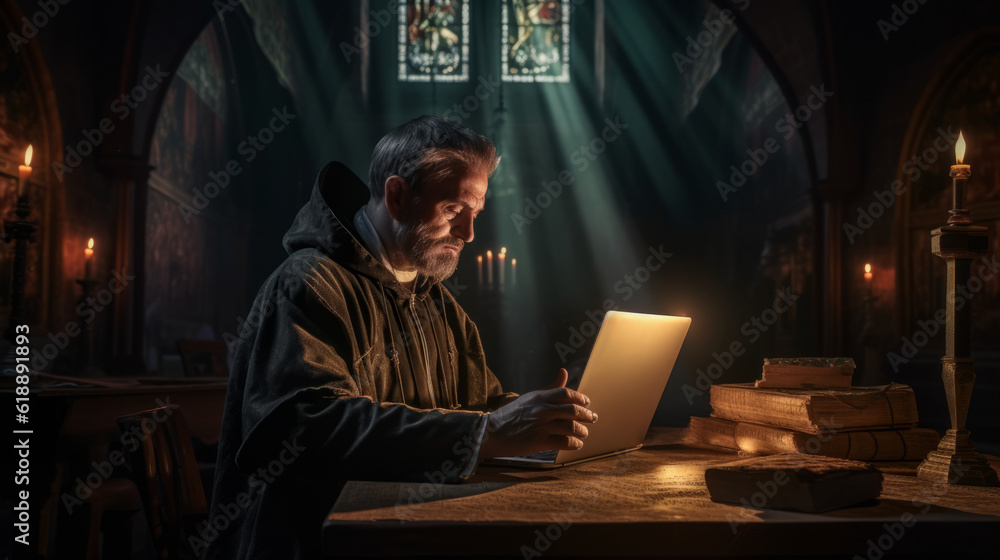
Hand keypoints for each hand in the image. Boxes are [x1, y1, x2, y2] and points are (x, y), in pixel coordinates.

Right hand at [479, 368, 597, 458]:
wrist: (491, 433)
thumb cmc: (511, 415)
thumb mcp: (530, 397)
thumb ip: (550, 387)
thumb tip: (564, 371)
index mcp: (540, 397)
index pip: (567, 394)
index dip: (581, 399)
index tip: (587, 403)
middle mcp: (542, 409)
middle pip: (573, 410)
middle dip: (587, 416)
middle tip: (592, 419)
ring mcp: (541, 425)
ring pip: (571, 427)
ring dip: (582, 431)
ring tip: (584, 433)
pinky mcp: (540, 441)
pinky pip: (564, 442)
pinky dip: (574, 444)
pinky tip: (576, 444)